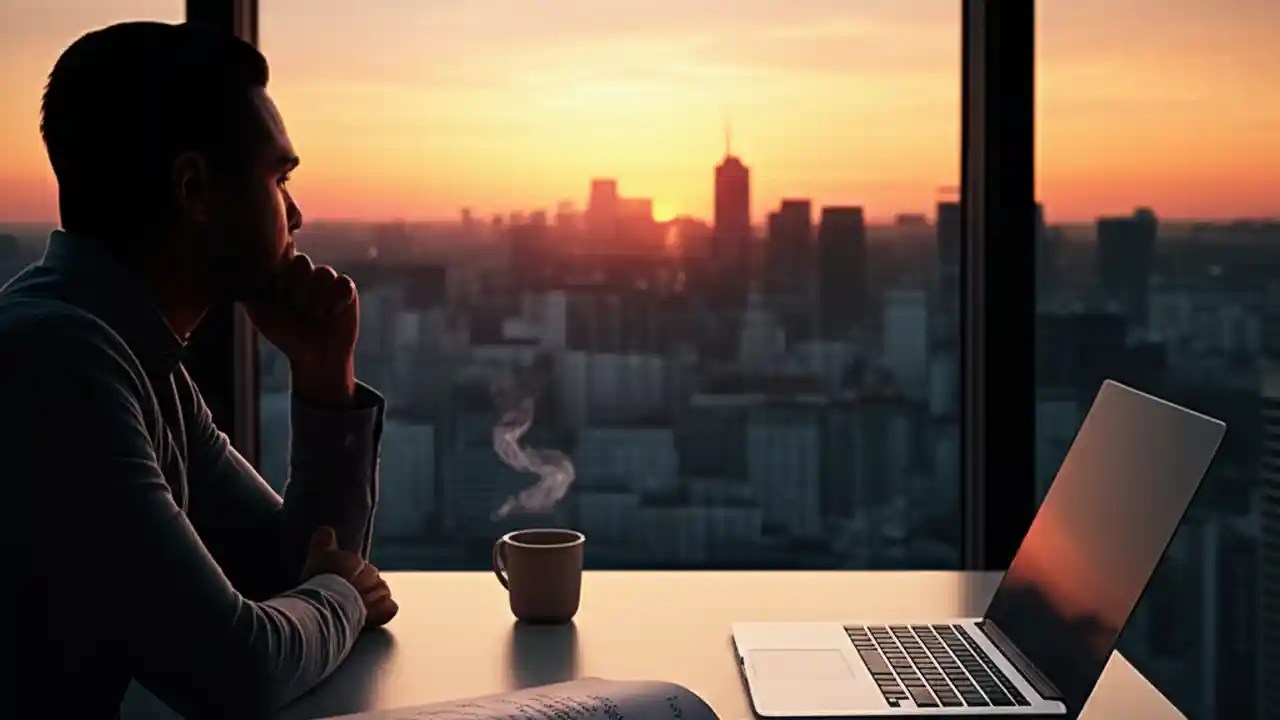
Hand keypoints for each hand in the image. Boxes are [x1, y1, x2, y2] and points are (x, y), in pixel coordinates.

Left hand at [246, 252, 358, 407]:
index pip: (280, 258)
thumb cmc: (286, 335)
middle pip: (302, 261)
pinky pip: (344, 284)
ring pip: (324, 273)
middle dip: (298, 290)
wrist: (315, 356)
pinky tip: (332, 315)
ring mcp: (327, 279)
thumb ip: (251, 293)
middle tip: (298, 312)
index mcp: (282, 274)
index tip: (280, 302)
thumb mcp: (261, 315)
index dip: (281, 281)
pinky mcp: (347, 289)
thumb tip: (240, 275)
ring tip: (316, 317)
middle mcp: (305, 272)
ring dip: (318, 300)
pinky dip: (337, 302)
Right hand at [301, 526, 399, 628]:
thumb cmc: (320, 582)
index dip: (348, 575)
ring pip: (381, 592)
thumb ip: (323, 541)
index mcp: (356, 559)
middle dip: (360, 587)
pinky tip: (372, 616)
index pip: (357, 565)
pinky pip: (389, 608)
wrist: (329, 606)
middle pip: (370, 578)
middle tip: (345, 598)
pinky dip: (383, 611)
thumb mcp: (317, 557)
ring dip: (372, 599)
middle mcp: (372, 573)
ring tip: (356, 609)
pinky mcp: (385, 608)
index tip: (337, 584)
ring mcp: (380, 591)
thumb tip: (327, 530)